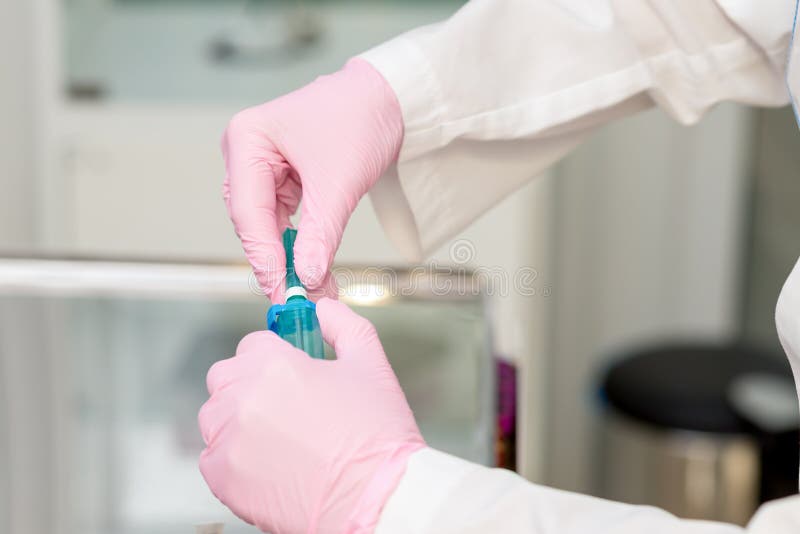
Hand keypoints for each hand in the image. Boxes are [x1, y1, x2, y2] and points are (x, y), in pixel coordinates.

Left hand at [198, 298, 424, 532]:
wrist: (378, 501)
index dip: (275, 357)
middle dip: (249, 385)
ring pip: (215, 417)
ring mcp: (229, 439)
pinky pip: (211, 458)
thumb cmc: (377, 436)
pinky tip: (267, 465)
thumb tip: (324, 309)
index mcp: (273, 363)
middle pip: (225, 377)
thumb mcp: (371, 364)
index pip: (252, 345)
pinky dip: (232, 460)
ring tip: (278, 439)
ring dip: (237, 421)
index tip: (291, 374)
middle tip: (285, 408)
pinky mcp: (223, 479)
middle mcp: (243, 397)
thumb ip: (344, 326)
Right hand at [221, 59, 403, 301]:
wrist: (387, 100)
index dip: (264, 256)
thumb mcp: (339, 184)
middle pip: (253, 220)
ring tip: (312, 288)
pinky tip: (313, 267)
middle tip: (296, 298)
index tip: (281, 290)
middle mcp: (246, 150)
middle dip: (277, 260)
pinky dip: (299, 242)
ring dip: (289, 255)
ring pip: (267, 223)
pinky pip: (283, 217)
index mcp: (248, 139)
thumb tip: (308, 276)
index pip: (248, 211)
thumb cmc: (361, 120)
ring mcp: (260, 163)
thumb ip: (320, 234)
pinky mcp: (280, 176)